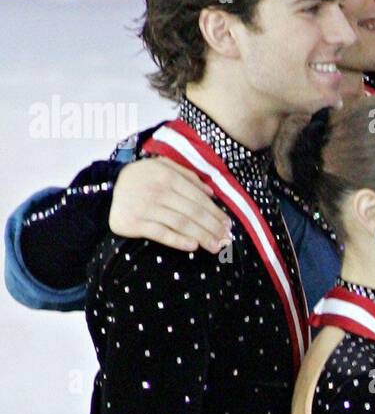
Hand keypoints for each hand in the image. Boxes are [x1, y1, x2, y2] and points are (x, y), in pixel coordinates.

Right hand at [110, 157, 231, 253]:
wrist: (107, 188)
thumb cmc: (142, 178)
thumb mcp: (163, 167)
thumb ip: (188, 176)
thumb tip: (212, 193)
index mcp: (167, 176)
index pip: (198, 198)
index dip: (215, 213)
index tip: (228, 224)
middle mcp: (157, 191)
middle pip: (192, 213)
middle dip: (213, 228)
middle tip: (226, 240)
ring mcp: (144, 207)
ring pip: (180, 224)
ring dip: (202, 237)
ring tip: (215, 246)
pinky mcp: (132, 223)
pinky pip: (161, 234)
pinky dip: (179, 241)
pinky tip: (193, 246)